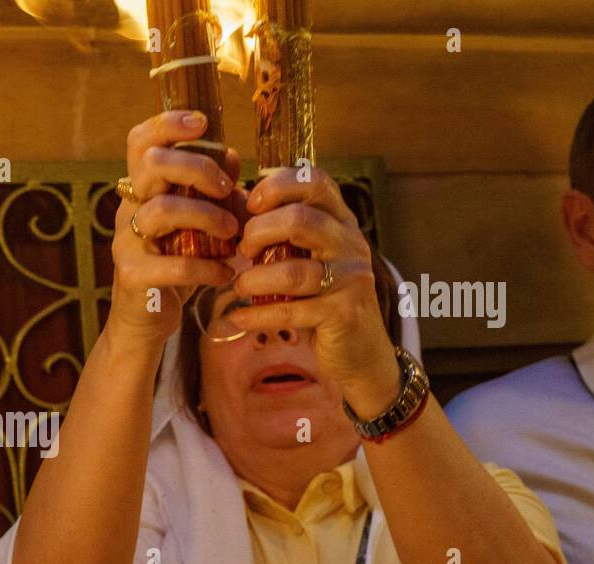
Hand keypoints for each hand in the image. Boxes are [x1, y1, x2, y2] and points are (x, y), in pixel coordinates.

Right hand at [110, 110, 244, 350]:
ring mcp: (126, 242)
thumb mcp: (196, 226)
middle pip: (152, 165)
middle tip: (227, 189)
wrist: (146, 322)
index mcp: (142, 191)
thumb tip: (232, 157)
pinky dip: (206, 267)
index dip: (168, 124)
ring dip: (206, 217)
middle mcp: (128, 209)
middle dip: (197, 168)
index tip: (204, 123)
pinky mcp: (132, 276)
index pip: (141, 142)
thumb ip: (212, 193)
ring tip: (233, 235)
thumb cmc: (174, 266)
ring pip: (162, 210)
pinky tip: (225, 273)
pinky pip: (171, 263)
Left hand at [229, 166, 399, 414]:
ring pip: (293, 271)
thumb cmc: (322, 298)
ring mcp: (351, 279)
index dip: (277, 185)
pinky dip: (258, 315)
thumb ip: (278, 231)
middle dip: (259, 232)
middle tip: (242, 249)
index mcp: (341, 221)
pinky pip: (291, 312)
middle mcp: (350, 244)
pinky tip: (238, 318)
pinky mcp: (343, 314)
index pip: (314, 182)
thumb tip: (233, 202)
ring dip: (255, 279)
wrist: (360, 351)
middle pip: (300, 220)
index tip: (250, 203)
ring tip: (239, 286)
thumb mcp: (306, 257)